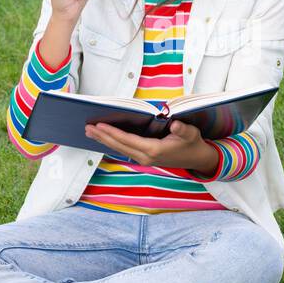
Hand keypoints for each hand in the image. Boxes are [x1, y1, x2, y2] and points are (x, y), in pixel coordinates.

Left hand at [84, 119, 217, 172]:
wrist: (197, 159)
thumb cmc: (192, 143)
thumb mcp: (191, 134)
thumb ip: (183, 129)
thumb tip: (175, 123)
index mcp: (154, 150)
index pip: (127, 140)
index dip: (112, 132)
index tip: (99, 125)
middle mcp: (145, 156)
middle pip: (119, 146)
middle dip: (102, 136)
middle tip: (87, 127)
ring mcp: (143, 158)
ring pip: (119, 149)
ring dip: (104, 140)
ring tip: (90, 132)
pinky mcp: (144, 157)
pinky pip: (124, 150)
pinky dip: (113, 143)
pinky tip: (105, 138)